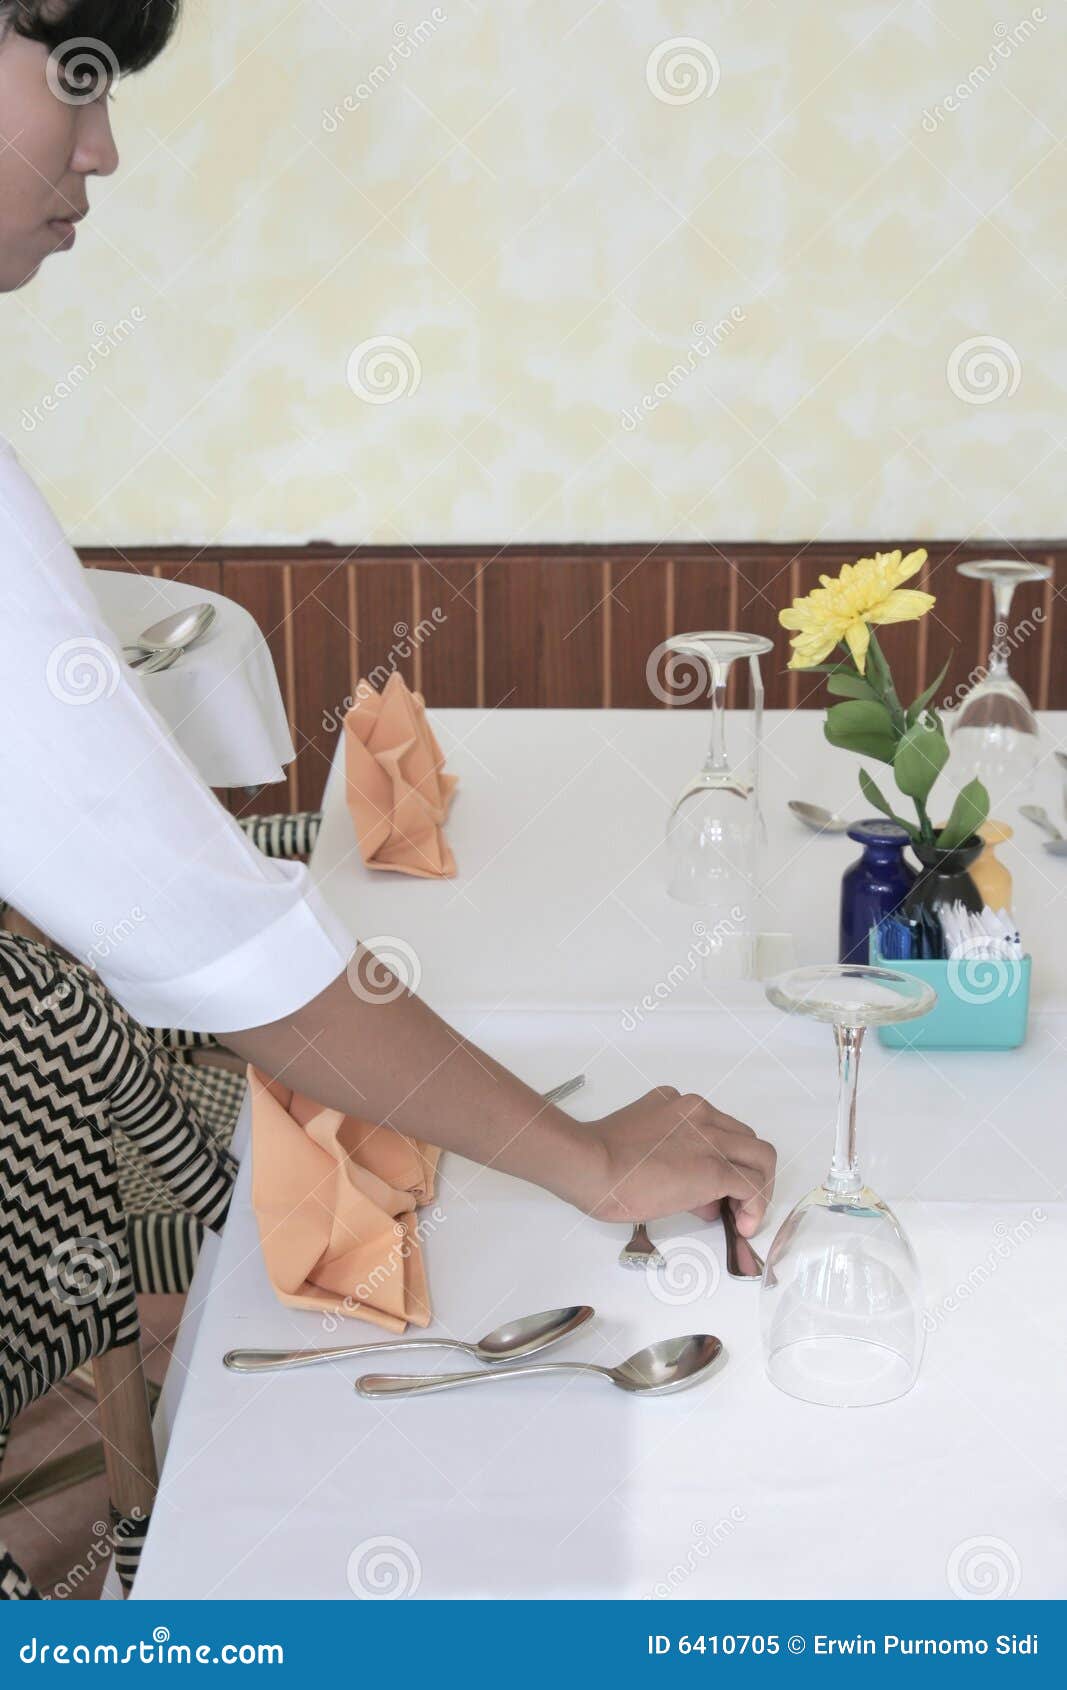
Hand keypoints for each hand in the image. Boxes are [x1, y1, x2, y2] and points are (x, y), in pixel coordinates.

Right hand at [565, 1086, 775, 1234]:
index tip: (709, 1188)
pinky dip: (756, 1206)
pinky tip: (743, 1224)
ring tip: (744, 1215)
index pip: (719, 1129)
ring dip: (759, 1187)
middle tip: (731, 1202)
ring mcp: (710, 1138)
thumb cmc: (597, 1161)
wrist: (589, 1164)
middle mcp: (700, 1113)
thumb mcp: (639, 1147)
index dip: (722, 1160)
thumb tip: (702, 1198)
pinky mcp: (714, 1168)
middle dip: (746, 1171)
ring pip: (761, 1156)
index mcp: (679, 1105)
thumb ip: (674, 1164)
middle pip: (747, 1140)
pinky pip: (753, 1184)